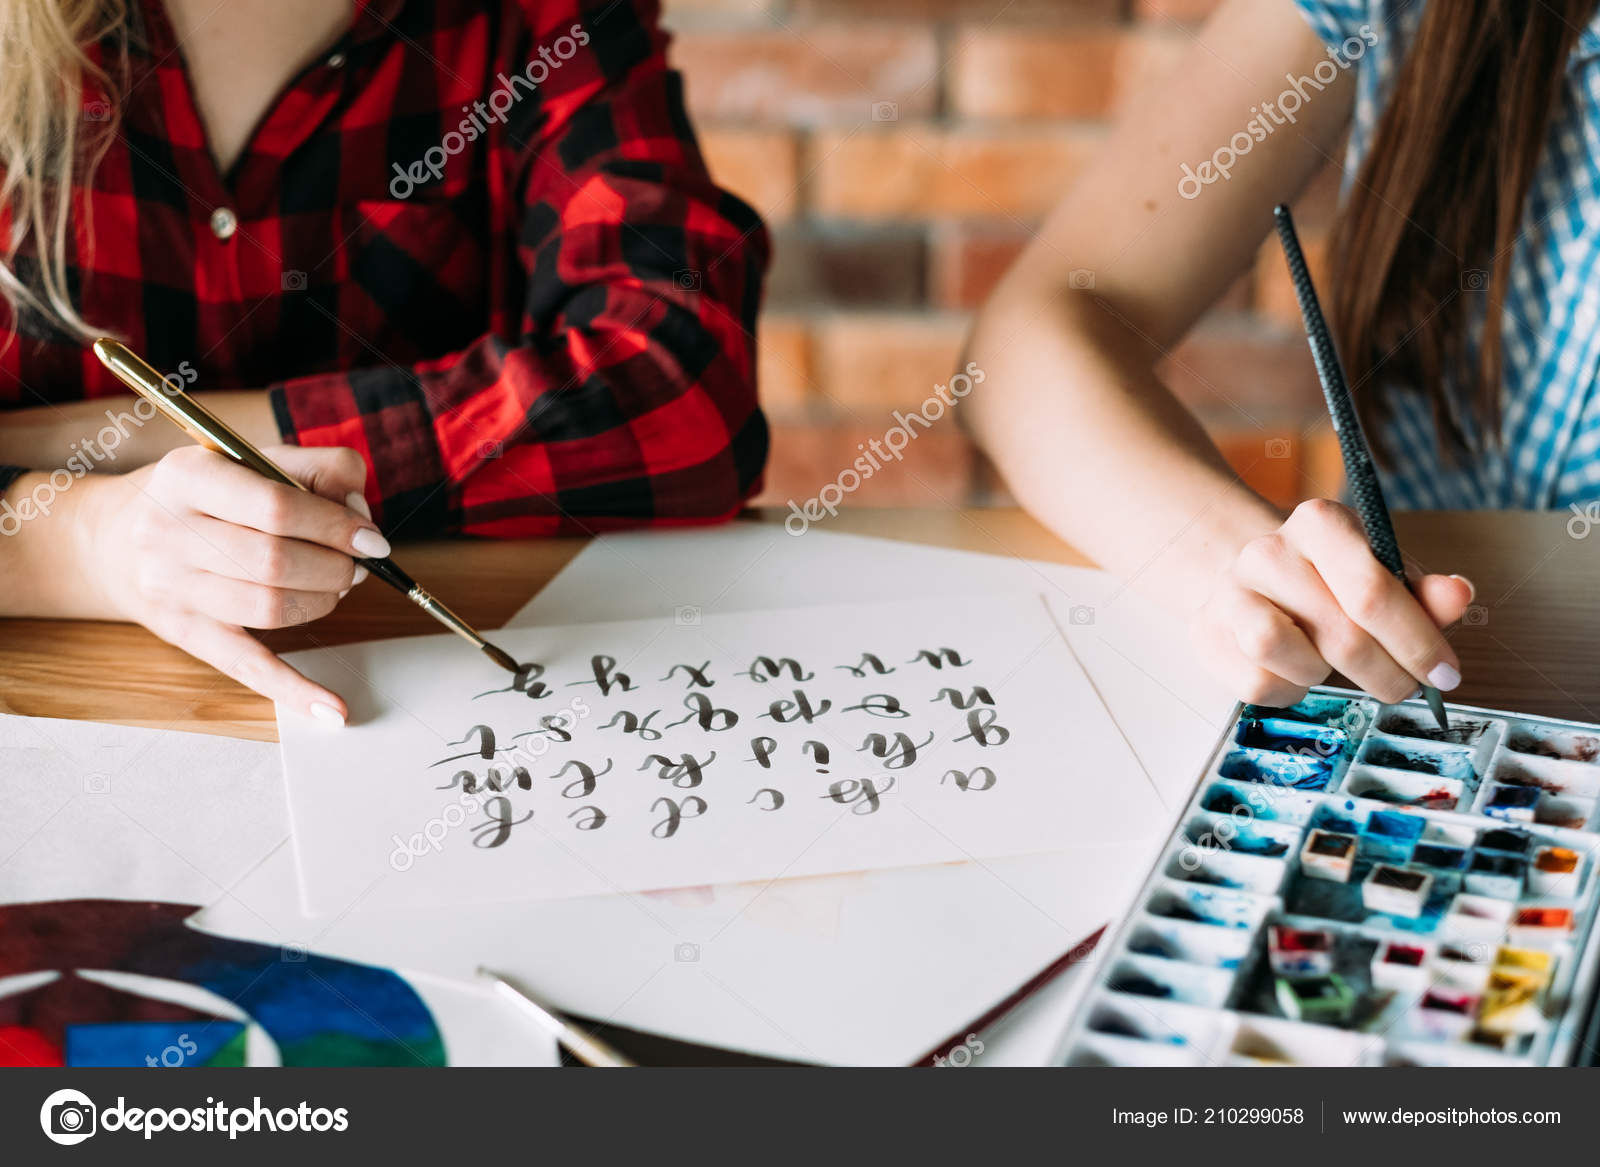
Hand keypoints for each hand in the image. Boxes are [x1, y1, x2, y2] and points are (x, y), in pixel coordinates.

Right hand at [78, 445, 385, 723]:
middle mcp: (168, 531)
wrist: (114, 538)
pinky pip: (246, 667)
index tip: (371, 540)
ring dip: (322, 602)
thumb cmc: (204, 495)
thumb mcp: (251, 458)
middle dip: (334, 568)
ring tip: (333, 588)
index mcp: (188, 476)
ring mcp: (171, 587)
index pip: (277, 507)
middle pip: (275, 562)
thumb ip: (320, 470)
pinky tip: (332, 709)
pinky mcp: (183, 632)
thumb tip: (360, 515)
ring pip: (270, 609)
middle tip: (353, 566)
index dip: (336, 527)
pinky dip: (294, 690)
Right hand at [1192, 499, 1474, 707]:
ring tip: (1332, 667)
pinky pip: (1258, 684)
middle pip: (1341, 633)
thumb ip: (1421, 591)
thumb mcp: (1380, 573)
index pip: (1373, 589)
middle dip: (1387, 673)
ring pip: (1287, 656)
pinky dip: (1288, 690)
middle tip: (1405, 687)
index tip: (1444, 675)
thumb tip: (1459, 596)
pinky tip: (1295, 672)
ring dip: (1322, 675)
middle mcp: (1267, 551)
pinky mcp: (1207, 634)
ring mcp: (1230, 592)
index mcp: (1319, 522)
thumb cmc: (1327, 580)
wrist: (1247, 577)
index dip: (1417, 641)